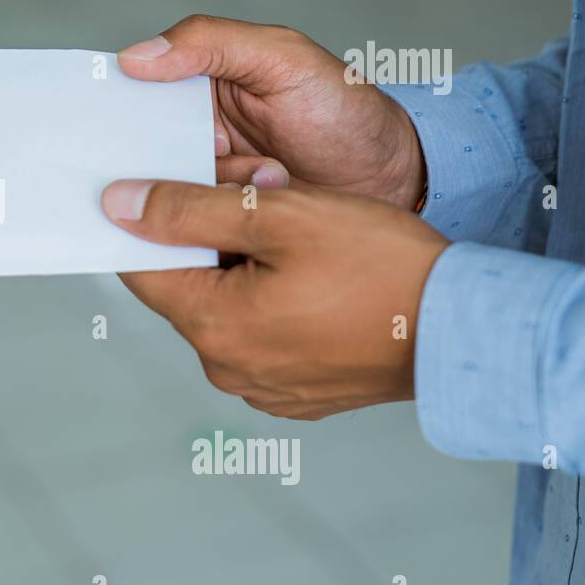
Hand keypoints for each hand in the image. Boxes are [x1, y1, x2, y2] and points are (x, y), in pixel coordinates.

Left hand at [101, 179, 448, 417]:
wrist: (466, 330)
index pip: (140, 269)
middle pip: (186, 288)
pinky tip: (317, 280)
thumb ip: (189, 210)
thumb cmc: (381, 268)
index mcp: (212, 327)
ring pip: (225, 310)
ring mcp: (262, 388)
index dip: (147, 224)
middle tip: (263, 203)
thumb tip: (118, 205)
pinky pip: (261, 338)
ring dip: (245, 272)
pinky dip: (274, 305)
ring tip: (301, 242)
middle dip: (211, 241)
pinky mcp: (296, 394)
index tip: (170, 191)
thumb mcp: (277, 216)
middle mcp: (226, 368)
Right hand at [117, 16, 425, 209]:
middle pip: (136, 151)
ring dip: (206, 188)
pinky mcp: (215, 226)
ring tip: (268, 173)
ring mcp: (201, 184)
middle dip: (162, 158)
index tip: (111, 123)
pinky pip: (184, 230)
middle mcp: (189, 136)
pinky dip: (206, 225)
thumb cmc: (345, 112)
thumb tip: (135, 57)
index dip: (114, 106)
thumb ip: (210, 42)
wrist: (390, 183)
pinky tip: (248, 208)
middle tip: (214, 150)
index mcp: (194, 86)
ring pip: (160, 194)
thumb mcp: (282, 58)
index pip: (132, 92)